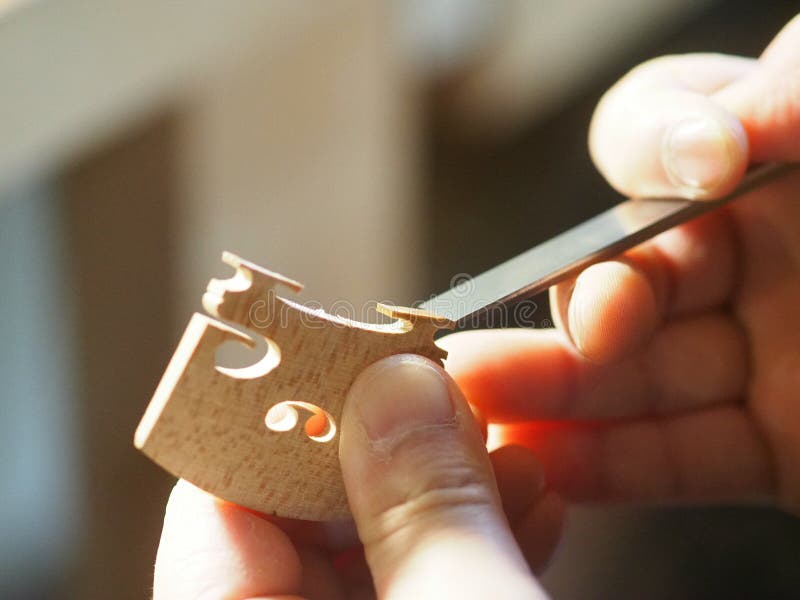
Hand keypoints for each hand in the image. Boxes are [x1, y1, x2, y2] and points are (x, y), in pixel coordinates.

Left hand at [152, 355, 563, 598]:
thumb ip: (426, 509)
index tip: (338, 357)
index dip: (276, 421)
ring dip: (452, 495)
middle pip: (304, 529)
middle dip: (391, 452)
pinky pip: (428, 591)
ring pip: (378, 559)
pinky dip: (479, 550)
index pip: (212, 514)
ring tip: (511, 448)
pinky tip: (533, 508)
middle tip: (444, 395)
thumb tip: (399, 388)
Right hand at [441, 16, 799, 511]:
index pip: (664, 146)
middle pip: (623, 275)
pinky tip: (541, 462)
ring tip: (472, 410)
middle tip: (488, 347)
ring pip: (636, 376)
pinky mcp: (787, 448)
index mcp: (784, 169)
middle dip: (562, 312)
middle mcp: (764, 261)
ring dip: (549, 395)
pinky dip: (610, 465)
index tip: (697, 173)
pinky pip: (684, 459)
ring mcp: (769, 358)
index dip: (649, 153)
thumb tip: (722, 114)